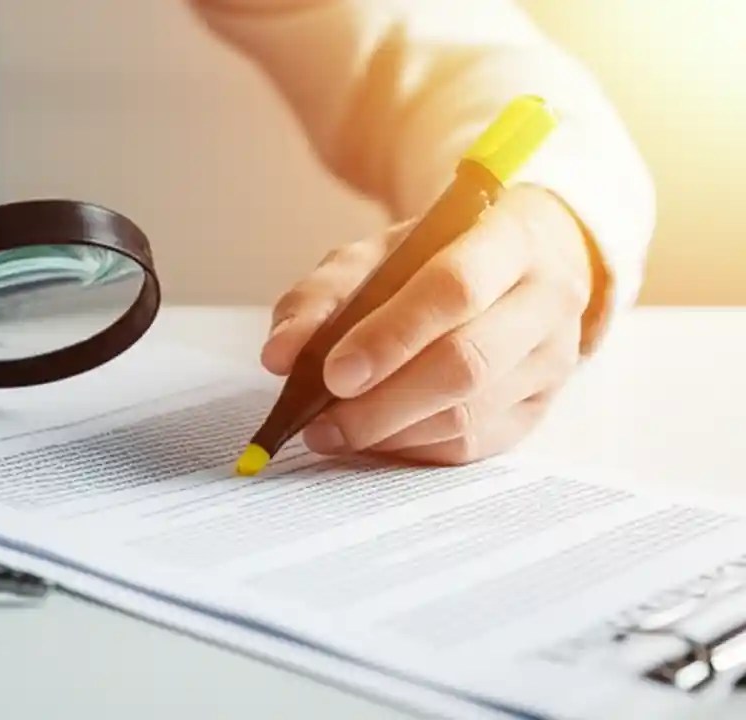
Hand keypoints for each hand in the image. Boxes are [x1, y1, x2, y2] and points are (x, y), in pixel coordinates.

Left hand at [262, 184, 593, 464]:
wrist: (520, 263)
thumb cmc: (437, 255)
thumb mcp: (375, 254)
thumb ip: (321, 297)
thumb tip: (279, 355)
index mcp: (508, 239)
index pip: (453, 290)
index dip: (390, 336)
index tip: (334, 373)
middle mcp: (545, 299)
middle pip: (465, 364)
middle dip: (382, 403)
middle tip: (320, 424)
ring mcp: (553, 358)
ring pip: (469, 415)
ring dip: (389, 434)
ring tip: (331, 434)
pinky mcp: (542, 407)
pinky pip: (474, 445)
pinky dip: (413, 449)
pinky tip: (373, 441)